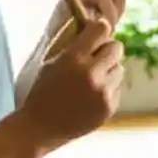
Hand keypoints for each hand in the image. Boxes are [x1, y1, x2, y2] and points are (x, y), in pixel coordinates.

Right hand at [21, 17, 123, 150]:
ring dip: (108, 71)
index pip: (101, 29)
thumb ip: (75, 47)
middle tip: (96, 57)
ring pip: (120, 69)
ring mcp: (103, 92)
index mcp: (74, 58)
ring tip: (91, 81)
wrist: (38, 128)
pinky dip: (107, 90)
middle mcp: (92, 73)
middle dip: (107, 50)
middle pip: (117, 48)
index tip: (97, 32)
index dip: (100, 29)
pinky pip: (117, 89)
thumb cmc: (41, 92)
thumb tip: (99, 30)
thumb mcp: (51, 62)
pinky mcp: (109, 107)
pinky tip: (90, 98)